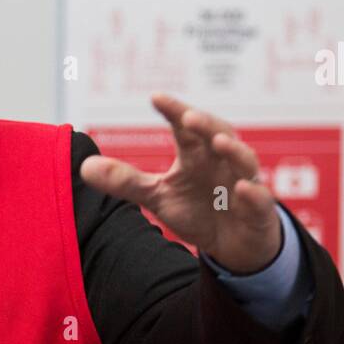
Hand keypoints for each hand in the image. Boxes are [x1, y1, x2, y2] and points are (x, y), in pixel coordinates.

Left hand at [79, 93, 281, 273]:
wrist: (234, 246)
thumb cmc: (198, 210)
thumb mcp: (158, 196)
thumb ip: (125, 181)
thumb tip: (84, 167)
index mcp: (198, 155)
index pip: (185, 127)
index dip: (174, 111)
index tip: (156, 96)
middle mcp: (223, 162)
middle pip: (219, 134)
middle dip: (205, 124)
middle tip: (188, 116)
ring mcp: (244, 184)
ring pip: (244, 161)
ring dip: (233, 150)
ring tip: (217, 141)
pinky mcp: (259, 211)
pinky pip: (260, 199)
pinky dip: (253, 193)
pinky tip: (242, 189)